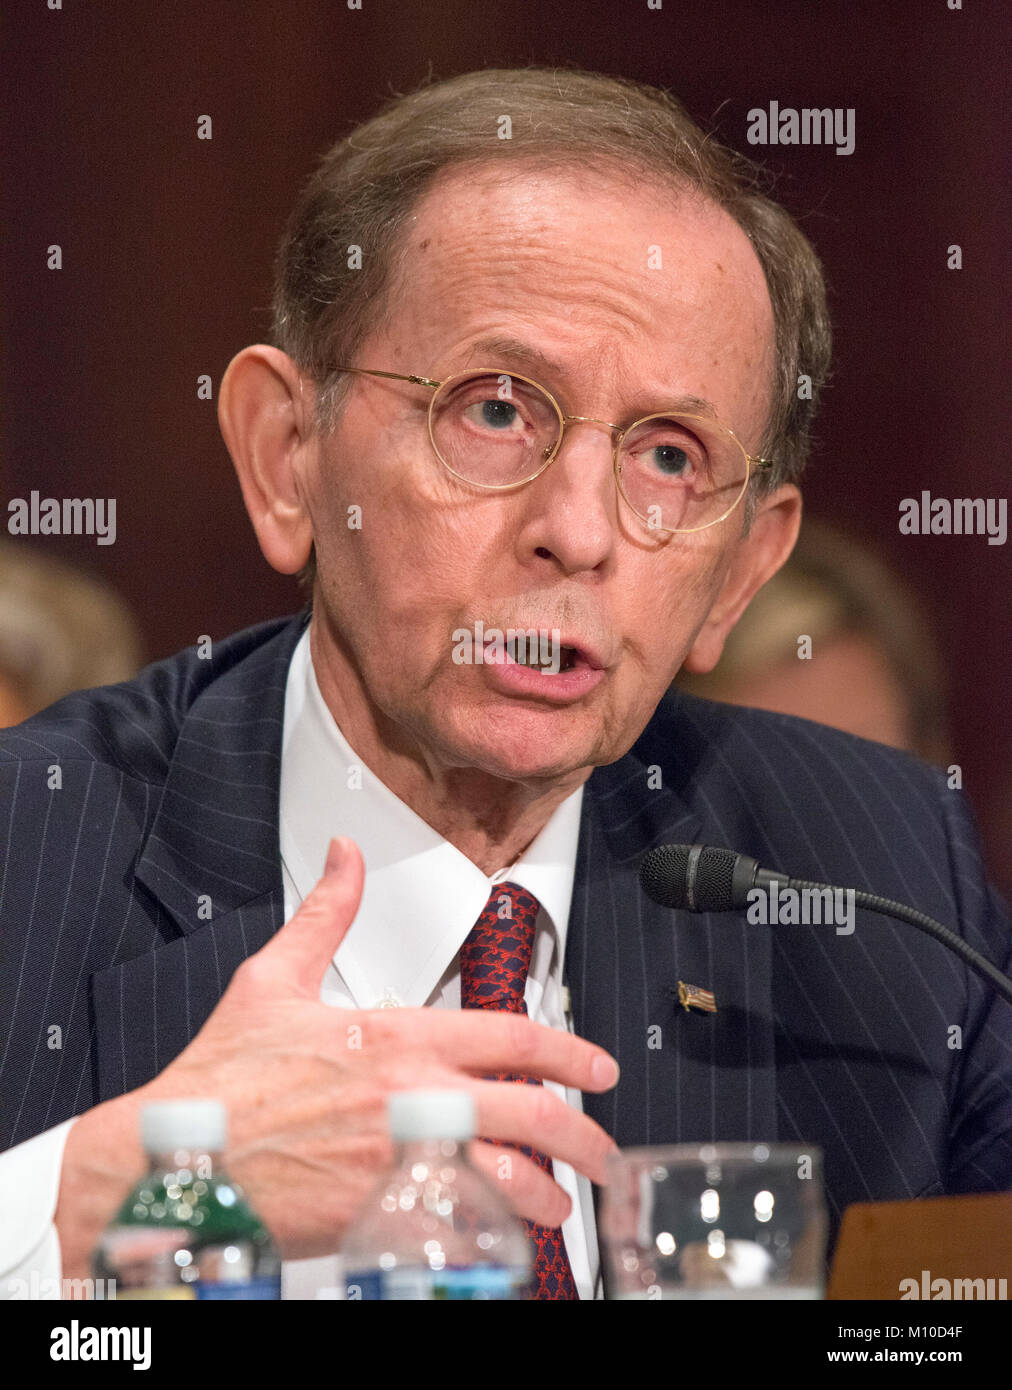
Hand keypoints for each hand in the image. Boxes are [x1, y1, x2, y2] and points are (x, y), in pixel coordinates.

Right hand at [122, 836, 618, 1258]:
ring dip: (547, 1193)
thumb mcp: (272, 979)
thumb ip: (326, 915)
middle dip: (583, 1134)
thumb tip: (345, 856)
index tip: (596, 1067)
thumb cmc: (220, 1080)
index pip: (511, 1037)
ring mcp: (400, 1160)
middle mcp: (409, 1096)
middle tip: (603, 1147)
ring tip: (562, 1201)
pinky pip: (459, 1227)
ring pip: (506, 1177)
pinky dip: (492, 1233)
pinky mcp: (379, 1216)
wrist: (171, 1161)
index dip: (570, 1051)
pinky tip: (502, 1236)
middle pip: (530, 1112)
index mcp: (394, 1037)